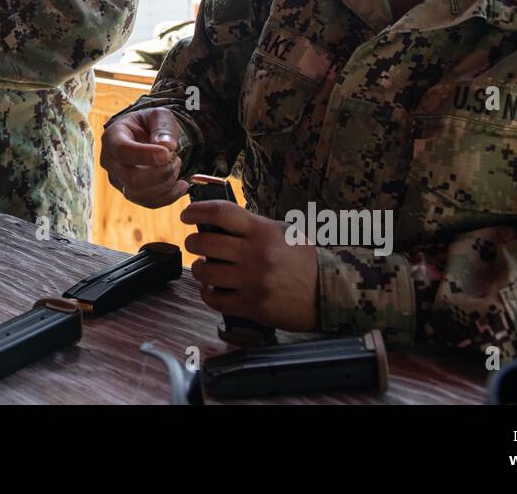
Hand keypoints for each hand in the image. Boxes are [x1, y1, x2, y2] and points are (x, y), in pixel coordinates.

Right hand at [98, 106, 186, 207]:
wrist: (146, 136)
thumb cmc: (150, 124)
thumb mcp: (159, 116)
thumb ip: (162, 127)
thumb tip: (167, 146)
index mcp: (112, 138)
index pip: (123, 151)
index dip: (145, 155)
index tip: (167, 154)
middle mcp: (110, 162)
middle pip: (130, 178)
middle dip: (160, 173)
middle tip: (176, 159)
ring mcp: (118, 180)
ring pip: (139, 194)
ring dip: (165, 184)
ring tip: (177, 166)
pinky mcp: (130, 193)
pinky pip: (148, 203)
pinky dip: (169, 197)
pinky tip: (182, 185)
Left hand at [182, 202, 318, 331]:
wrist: (330, 291)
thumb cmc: (304, 259)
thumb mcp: (282, 232)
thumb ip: (251, 227)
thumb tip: (215, 224)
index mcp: (263, 230)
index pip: (221, 213)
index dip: (197, 211)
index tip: (186, 215)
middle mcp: (256, 254)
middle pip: (205, 243)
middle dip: (193, 242)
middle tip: (194, 244)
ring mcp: (253, 281)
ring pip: (205, 272)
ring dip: (199, 269)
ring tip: (206, 268)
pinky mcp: (253, 306)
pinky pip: (215, 299)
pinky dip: (209, 293)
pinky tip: (213, 289)